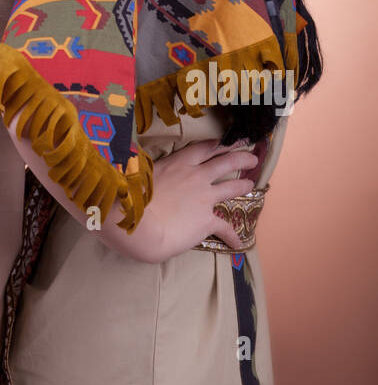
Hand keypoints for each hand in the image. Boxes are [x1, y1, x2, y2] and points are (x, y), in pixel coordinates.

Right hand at [99, 138, 258, 262]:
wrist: (142, 224)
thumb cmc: (133, 198)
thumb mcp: (141, 176)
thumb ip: (151, 173)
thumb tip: (145, 174)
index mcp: (178, 163)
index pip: (203, 148)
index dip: (218, 144)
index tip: (227, 141)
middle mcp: (196, 176)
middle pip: (224, 161)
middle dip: (240, 157)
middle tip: (251, 157)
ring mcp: (205, 197)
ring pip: (231, 187)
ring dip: (243, 185)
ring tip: (251, 184)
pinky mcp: (208, 219)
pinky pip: (226, 227)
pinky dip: (233, 236)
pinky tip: (238, 242)